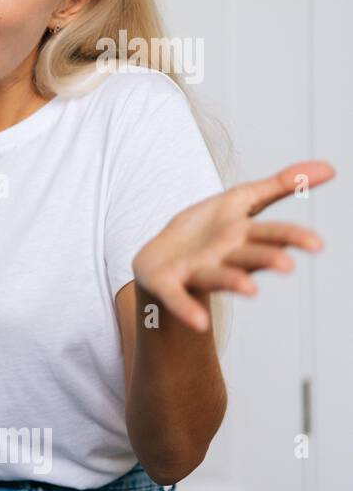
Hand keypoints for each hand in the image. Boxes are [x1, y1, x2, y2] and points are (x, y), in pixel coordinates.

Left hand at [132, 160, 335, 331]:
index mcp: (241, 234)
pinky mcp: (166, 282)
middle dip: (267, 258)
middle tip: (286, 265)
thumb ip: (280, 186)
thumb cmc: (205, 230)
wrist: (159, 257)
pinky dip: (186, 308)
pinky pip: (176, 296)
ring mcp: (196, 270)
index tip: (317, 244)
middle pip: (249, 255)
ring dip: (233, 281)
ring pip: (217, 275)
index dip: (292, 237)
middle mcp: (224, 256)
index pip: (272, 234)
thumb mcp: (239, 200)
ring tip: (249, 288)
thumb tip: (331, 167)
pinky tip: (198, 323)